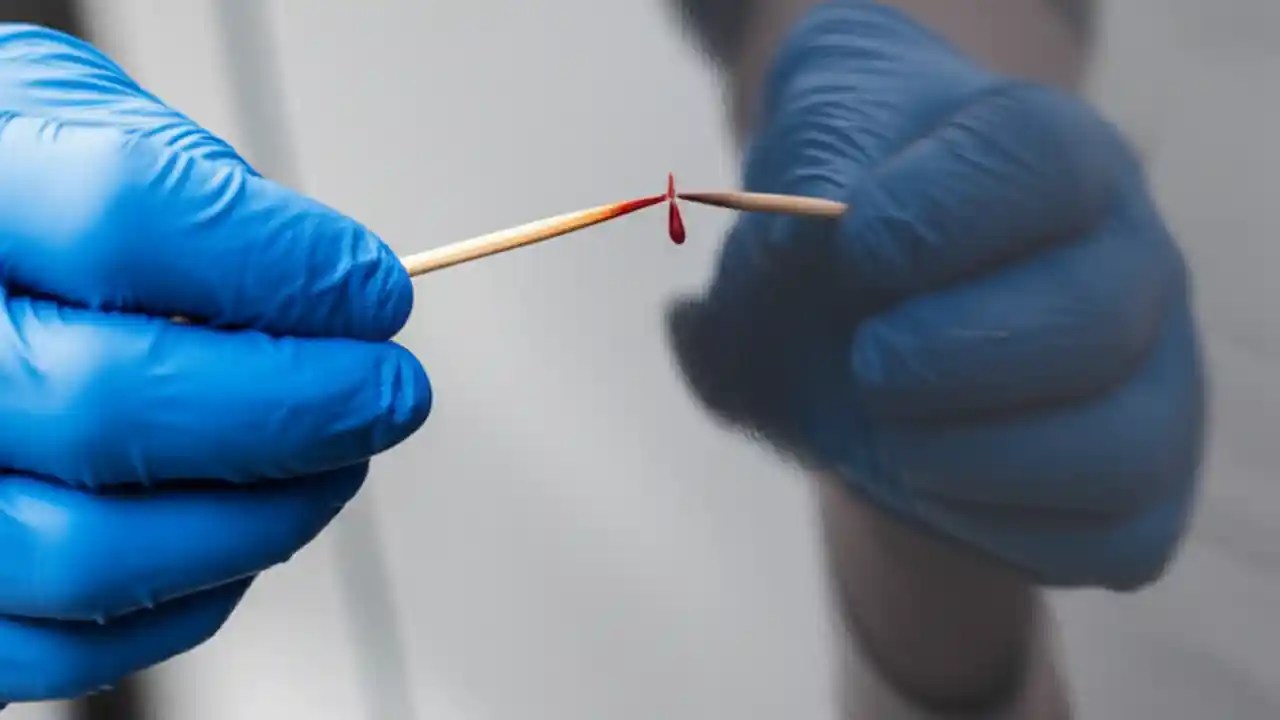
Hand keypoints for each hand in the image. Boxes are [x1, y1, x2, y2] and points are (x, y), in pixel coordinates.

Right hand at [0, 26, 429, 701]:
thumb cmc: (18, 193)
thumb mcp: (79, 113)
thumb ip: (195, 186)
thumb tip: (337, 293)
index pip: (125, 219)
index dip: (287, 263)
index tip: (377, 290)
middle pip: (116, 401)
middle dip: (301, 406)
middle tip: (390, 392)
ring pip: (94, 551)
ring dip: (265, 517)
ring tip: (336, 465)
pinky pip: (69, 646)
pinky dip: (195, 597)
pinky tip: (247, 530)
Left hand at [669, 1, 1202, 589]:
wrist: (867, 332)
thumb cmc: (849, 234)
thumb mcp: (808, 163)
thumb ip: (796, 173)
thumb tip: (787, 236)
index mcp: (1053, 154)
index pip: (1035, 161)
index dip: (932, 213)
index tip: (853, 248)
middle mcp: (1128, 260)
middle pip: (1091, 314)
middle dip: (948, 355)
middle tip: (867, 362)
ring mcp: (1151, 378)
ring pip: (1119, 443)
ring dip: (971, 455)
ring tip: (887, 428)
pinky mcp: (1137, 486)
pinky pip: (1109, 536)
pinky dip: (997, 527)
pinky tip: (923, 478)